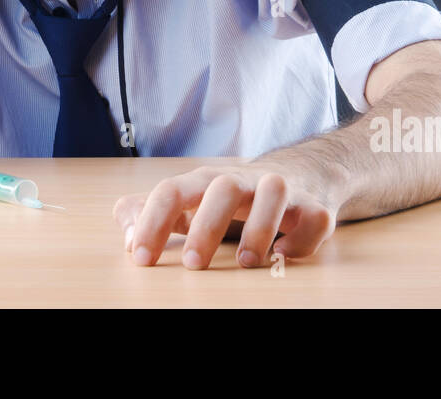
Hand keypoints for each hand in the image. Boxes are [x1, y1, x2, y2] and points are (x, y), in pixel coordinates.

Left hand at [112, 161, 337, 268]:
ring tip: (247, 262)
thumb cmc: (228, 199)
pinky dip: (302, 238)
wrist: (296, 174)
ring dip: (261, 227)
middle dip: (206, 225)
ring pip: (274, 192)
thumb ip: (147, 213)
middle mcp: (242, 181)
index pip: (172, 190)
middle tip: (193, 265)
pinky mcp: (313, 208)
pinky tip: (285, 255)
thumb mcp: (186, 202)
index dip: (153, 222)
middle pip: (222, 187)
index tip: (141, 258)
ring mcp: (281, 191)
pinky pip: (316, 217)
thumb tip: (125, 233)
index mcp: (204, 182)